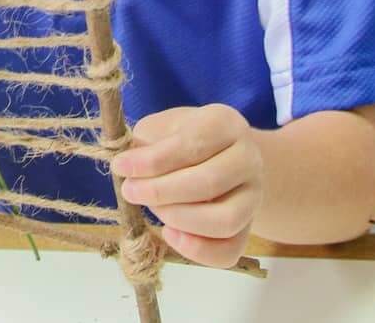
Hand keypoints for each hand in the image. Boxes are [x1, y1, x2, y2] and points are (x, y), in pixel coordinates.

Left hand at [115, 103, 264, 267]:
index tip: (120, 166)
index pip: (191, 144)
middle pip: (208, 183)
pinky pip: (230, 250)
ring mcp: (254, 196)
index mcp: (225, 124)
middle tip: (130, 191)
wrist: (223, 157)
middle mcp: (248, 158)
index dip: (152, 160)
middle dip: (161, 191)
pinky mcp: (249, 227)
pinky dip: (198, 250)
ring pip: (225, 220)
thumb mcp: (163, 127)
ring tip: (153, 210)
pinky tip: (169, 234)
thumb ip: (146, 144)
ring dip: (180, 220)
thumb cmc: (184, 139)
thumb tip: (127, 169)